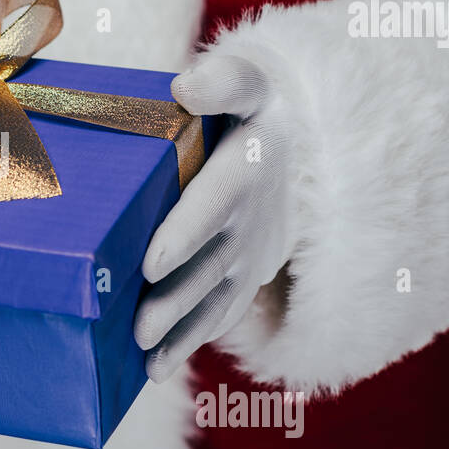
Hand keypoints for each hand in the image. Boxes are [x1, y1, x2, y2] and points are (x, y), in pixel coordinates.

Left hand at [133, 54, 294, 380]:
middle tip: (138, 329)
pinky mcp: (250, 275)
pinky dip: (197, 340)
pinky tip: (161, 366)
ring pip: (217, 299)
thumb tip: (185, 87)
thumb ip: (224, 82)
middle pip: (211, 266)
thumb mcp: (252, 82)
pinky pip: (225, 312)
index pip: (213, 205)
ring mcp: (253, 254)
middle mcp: (252, 219)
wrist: (310, 144)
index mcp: (246, 169)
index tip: (151, 262)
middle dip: (176, 300)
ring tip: (147, 366)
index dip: (185, 235)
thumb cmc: (261, 109)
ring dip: (183, 334)